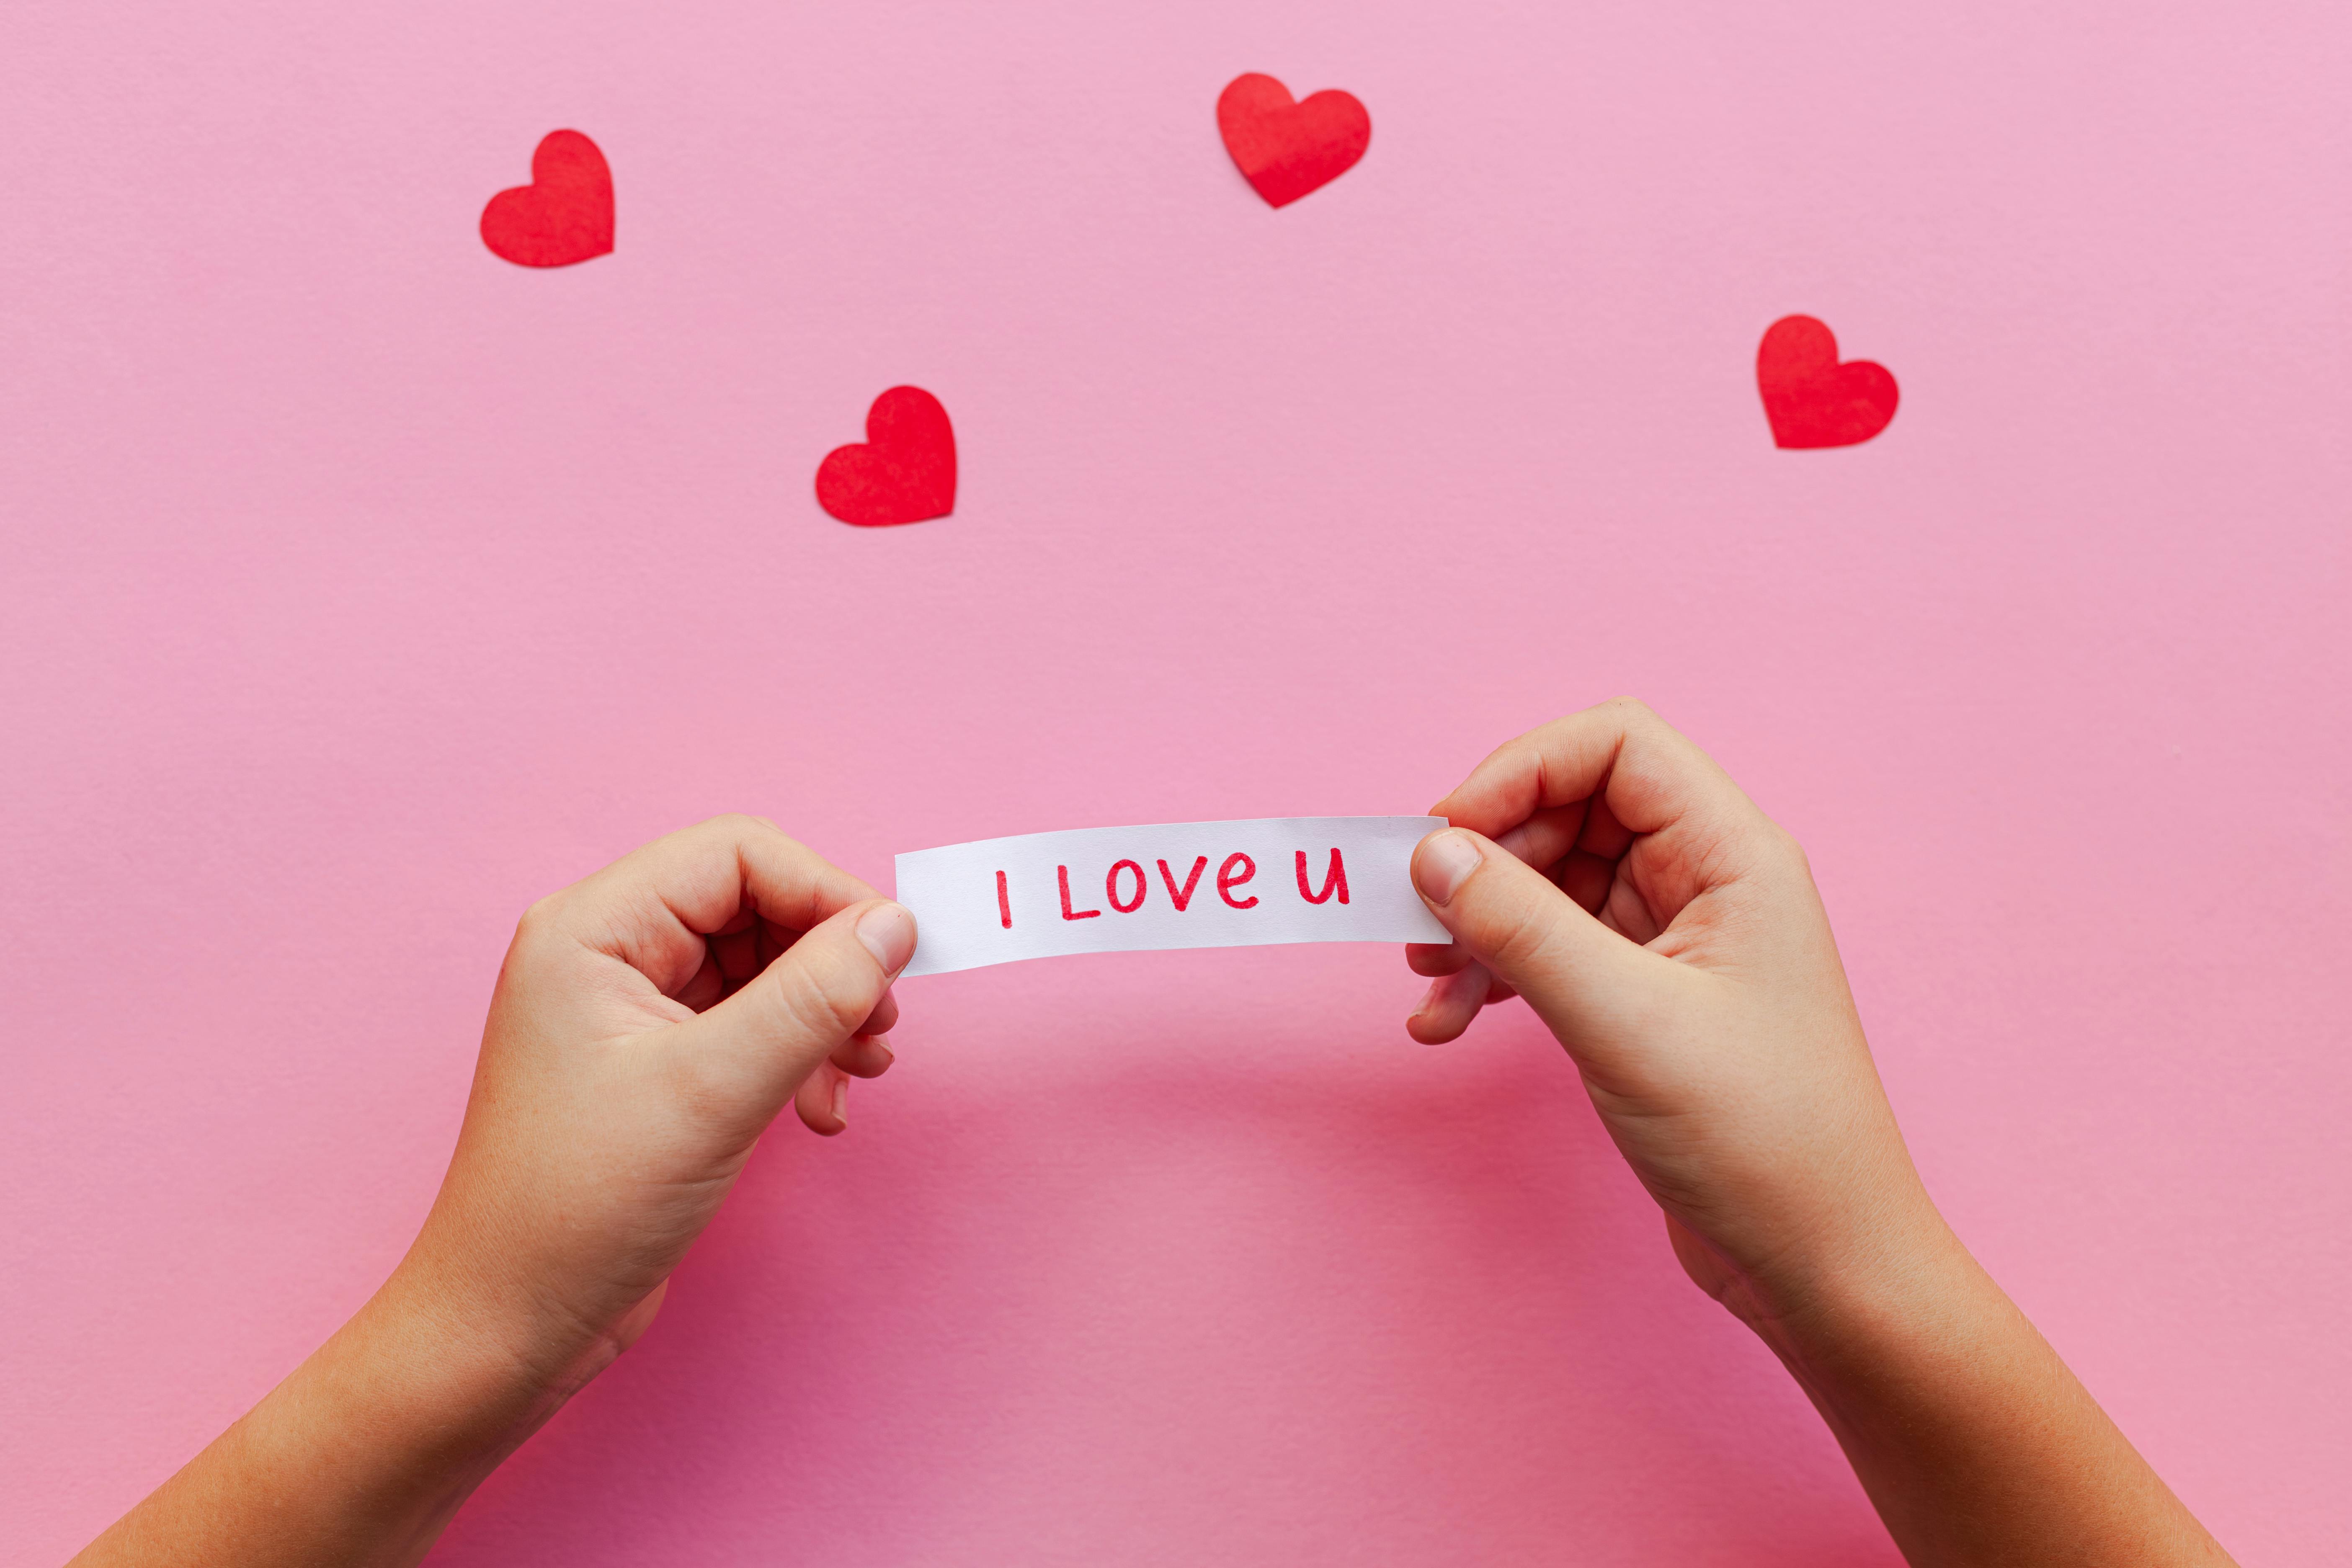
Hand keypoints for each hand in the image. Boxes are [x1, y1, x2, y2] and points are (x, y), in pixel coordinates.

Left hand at [407, 813, 914, 1386]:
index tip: (890, 961)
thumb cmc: (576, 1209)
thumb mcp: (713, 1091)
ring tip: (859, 1075)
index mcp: (591, 930)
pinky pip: (750, 1024)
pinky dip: (800, 1056)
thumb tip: (894, 925)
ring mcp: (630, 1011)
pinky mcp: (656, 1066)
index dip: (825, 896)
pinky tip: (821, 1112)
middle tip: (878, 1032)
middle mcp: (605, 954)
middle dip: (830, 963)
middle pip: (757, 905)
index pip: (738, 856)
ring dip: (824, 1014)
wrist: (509, 1328)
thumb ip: (812, 998)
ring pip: (763, 966)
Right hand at [1405, 697, 1921, 1327]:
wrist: (1820, 1264)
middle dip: (1487, 856)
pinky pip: (1553, 948)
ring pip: (1551, 881)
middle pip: (1571, 807)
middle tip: (1420, 921)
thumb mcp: (1625, 1021)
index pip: (1614, 745)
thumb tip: (1433, 853)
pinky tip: (1449, 1022)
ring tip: (1429, 983)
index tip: (1446, 838)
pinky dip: (1496, 973)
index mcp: (1734, 854)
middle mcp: (1709, 879)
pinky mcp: (1648, 997)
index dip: (1520, 771)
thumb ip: (1522, 927)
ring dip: (1479, 922)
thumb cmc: (1761, 1140)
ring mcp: (1678, 939)